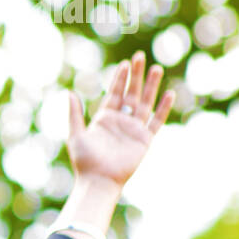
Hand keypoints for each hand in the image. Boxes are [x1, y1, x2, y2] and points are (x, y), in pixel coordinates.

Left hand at [66, 51, 175, 188]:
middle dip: (135, 76)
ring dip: (151, 86)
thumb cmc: (85, 161)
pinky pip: (156, 121)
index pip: (114, 93)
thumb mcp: (76, 134)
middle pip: (130, 94)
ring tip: (156, 68)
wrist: (98, 181)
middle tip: (140, 57)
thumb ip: (74, 114)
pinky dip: (163, 108)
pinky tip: (169, 94)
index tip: (124, 63)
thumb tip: (69, 93)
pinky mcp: (145, 140)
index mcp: (104, 118)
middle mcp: (120, 121)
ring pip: (145, 103)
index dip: (119, 79)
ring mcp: (134, 129)